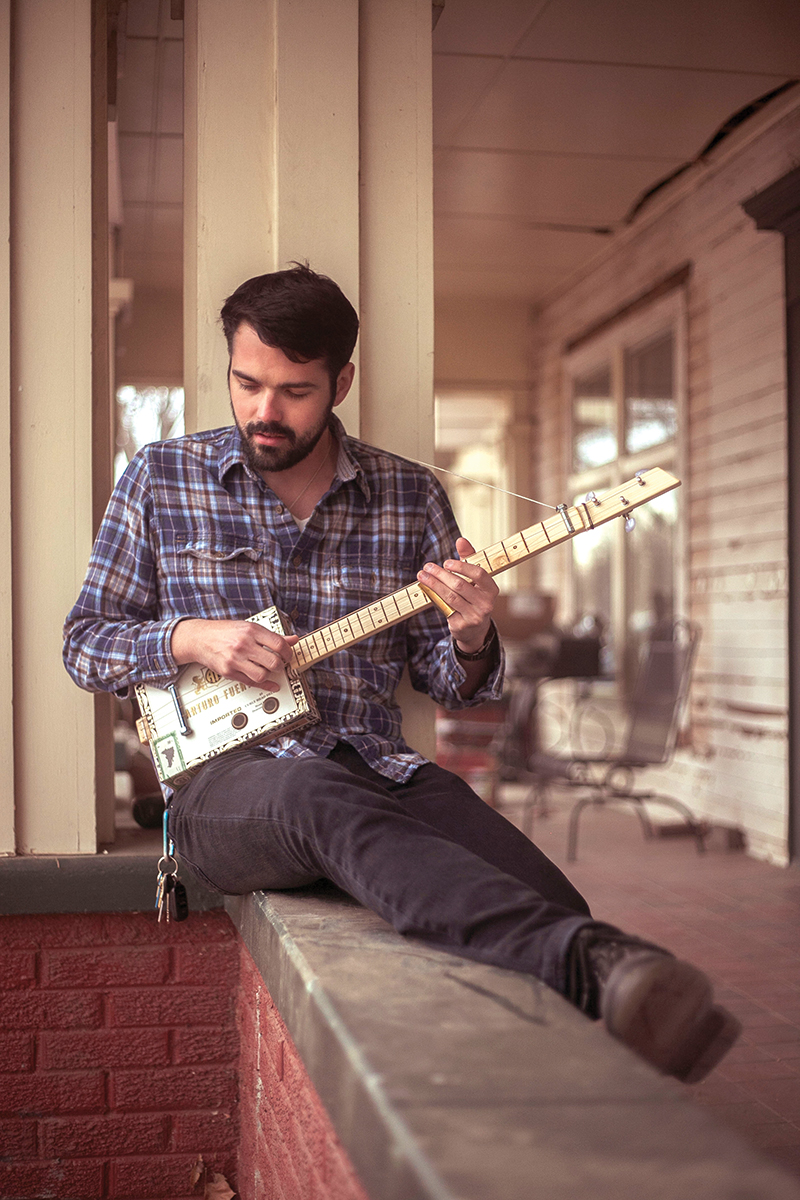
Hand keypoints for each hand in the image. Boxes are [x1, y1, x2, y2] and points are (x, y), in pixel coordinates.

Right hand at [171, 618, 298, 688]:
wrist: (200, 638)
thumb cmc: (225, 632)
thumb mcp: (249, 627)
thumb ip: (272, 636)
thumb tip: (293, 639)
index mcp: (251, 630)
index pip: (278, 644)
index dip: (288, 653)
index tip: (289, 656)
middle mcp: (243, 645)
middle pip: (273, 662)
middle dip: (281, 665)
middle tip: (281, 664)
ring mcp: (235, 659)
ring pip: (262, 675)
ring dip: (270, 675)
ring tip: (269, 670)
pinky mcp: (229, 671)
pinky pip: (250, 682)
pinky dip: (264, 685)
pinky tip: (270, 684)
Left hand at [417, 537, 498, 653]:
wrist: (475, 629)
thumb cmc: (473, 596)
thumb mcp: (474, 579)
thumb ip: (469, 558)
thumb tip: (460, 540)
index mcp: (491, 590)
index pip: (478, 574)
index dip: (462, 566)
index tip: (446, 562)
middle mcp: (486, 604)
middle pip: (460, 585)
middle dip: (441, 574)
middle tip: (427, 567)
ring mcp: (474, 616)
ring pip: (450, 597)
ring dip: (434, 585)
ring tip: (422, 576)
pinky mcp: (462, 625)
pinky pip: (445, 608)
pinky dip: (434, 597)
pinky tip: (426, 589)